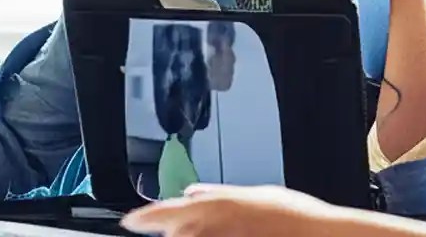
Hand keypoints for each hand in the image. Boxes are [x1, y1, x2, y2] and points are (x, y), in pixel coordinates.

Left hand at [120, 184, 339, 236]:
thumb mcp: (256, 194)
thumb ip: (219, 194)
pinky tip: (232, 233)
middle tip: (193, 228)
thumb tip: (191, 193)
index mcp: (217, 207)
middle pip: (177, 233)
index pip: (166, 213)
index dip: (145, 218)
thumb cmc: (294, 216)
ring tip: (230, 228)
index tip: (132, 221)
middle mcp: (213, 229)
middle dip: (177, 230)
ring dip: (194, 234)